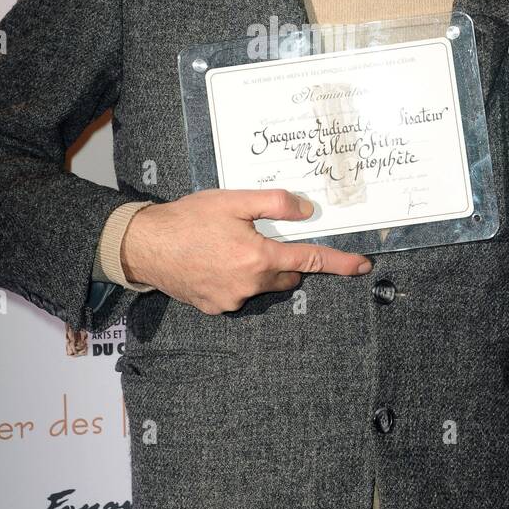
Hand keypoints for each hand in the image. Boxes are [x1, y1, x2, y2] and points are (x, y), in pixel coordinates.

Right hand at [119, 188, 372, 312]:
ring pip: (261, 285)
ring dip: (255, 269)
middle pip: (286, 276)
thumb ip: (275, 204)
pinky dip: (233, 279)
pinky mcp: (214, 307)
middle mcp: (249, 285)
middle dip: (281, 260)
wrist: (144, 244)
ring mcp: (231, 300)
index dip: (340, 263)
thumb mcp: (233, 200)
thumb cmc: (188, 219)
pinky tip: (212, 261)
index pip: (310, 261)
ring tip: (224, 247)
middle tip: (255, 237)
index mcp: (258, 258)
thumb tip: (307, 211)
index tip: (363, 266)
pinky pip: (237, 293)